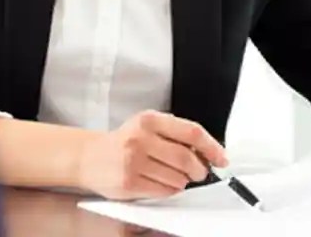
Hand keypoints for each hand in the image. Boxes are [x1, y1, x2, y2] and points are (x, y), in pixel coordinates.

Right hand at [79, 110, 228, 199]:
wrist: (89, 156)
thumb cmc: (123, 142)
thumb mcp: (147, 126)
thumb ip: (174, 133)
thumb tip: (206, 151)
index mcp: (149, 120)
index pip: (191, 132)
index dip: (212, 147)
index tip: (221, 158)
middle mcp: (141, 138)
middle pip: (186, 158)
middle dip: (199, 170)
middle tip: (200, 172)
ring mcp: (134, 161)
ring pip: (177, 178)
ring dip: (183, 181)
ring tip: (172, 176)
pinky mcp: (129, 182)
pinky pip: (163, 191)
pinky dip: (169, 190)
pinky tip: (161, 182)